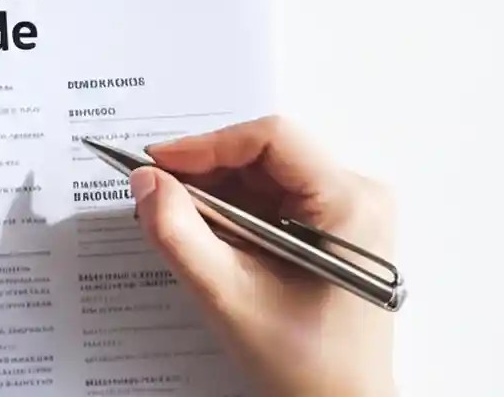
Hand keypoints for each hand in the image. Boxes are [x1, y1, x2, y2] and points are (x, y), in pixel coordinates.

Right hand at [131, 117, 396, 396]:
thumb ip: (180, 235)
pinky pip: (274, 197)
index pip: (272, 140)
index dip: (208, 145)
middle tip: (156, 192)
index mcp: (349, 204)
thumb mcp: (229, 297)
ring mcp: (348, 210)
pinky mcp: (333, 226)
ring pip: (266, 174)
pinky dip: (234, 209)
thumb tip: (145, 182)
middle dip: (207, 171)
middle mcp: (358, 196)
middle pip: (267, 154)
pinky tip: (206, 233)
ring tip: (176, 218)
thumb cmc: (304, 364)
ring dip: (217, 192)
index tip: (158, 163)